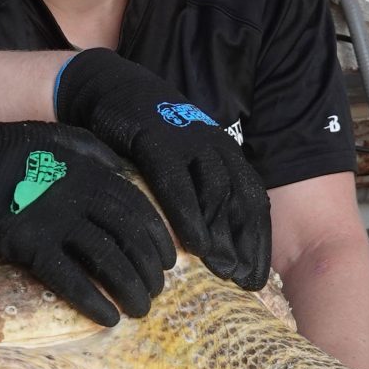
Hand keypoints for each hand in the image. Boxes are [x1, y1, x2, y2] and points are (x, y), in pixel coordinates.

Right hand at [0, 101, 174, 324]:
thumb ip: (96, 150)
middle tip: (157, 292)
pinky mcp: (32, 246)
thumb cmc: (10, 150)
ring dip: (130, 290)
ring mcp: (58, 223)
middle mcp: (83, 199)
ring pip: (108, 262)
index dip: (159, 239)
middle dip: (150, 270)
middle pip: (131, 240)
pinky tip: (108, 318)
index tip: (168, 262)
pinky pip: (71, 280)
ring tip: (140, 310)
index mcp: (94, 174)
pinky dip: (93, 301)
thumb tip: (124, 168)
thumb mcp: (62, 136)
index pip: (140, 211)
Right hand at [53, 50, 270, 289]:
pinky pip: (178, 182)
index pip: (252, 200)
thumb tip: (212, 242)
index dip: (258, 240)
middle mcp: (213, 145)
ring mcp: (187, 140)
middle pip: (241, 199)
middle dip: (246, 243)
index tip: (256, 277)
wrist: (109, 88)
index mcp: (223, 152)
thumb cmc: (144, 136)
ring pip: (216, 191)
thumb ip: (197, 191)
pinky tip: (193, 243)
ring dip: (222, 233)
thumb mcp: (179, 161)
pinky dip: (189, 214)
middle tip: (246, 281)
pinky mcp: (156, 139)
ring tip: (224, 269)